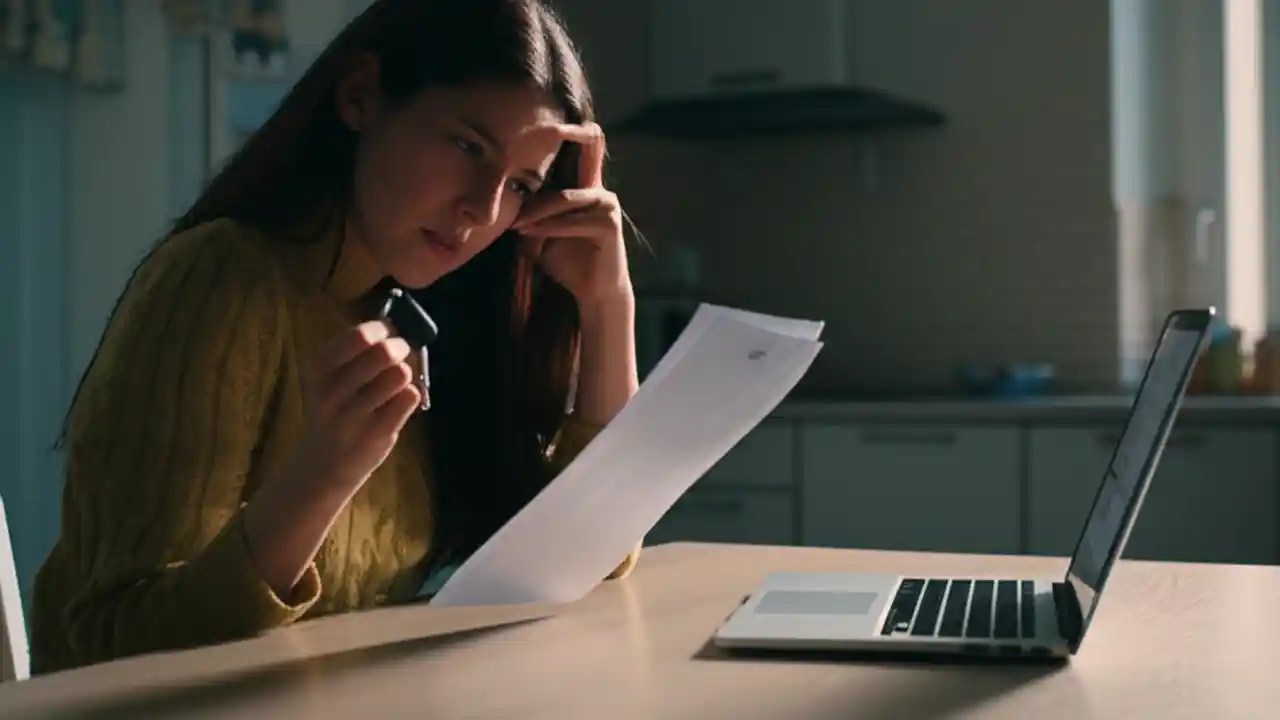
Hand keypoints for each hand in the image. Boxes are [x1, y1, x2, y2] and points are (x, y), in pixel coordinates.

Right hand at [292, 320, 420, 494]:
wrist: (323, 464)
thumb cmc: (335, 410)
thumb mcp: (330, 378)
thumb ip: (359, 352)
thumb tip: (399, 325)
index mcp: (319, 369)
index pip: (359, 336)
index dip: (383, 329)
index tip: (389, 332)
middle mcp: (332, 390)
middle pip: (384, 352)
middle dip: (401, 347)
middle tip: (400, 354)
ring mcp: (354, 414)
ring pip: (400, 374)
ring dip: (404, 374)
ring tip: (394, 384)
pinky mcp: (377, 433)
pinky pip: (409, 397)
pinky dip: (409, 396)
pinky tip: (397, 404)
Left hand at [511, 123, 632, 307]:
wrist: (593, 292)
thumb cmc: (567, 262)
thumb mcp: (541, 235)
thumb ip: (530, 216)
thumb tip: (503, 201)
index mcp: (584, 188)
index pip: (581, 153)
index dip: (570, 133)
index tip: (540, 123)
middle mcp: (598, 191)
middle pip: (561, 181)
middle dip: (533, 189)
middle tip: (505, 194)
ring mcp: (607, 205)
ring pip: (564, 199)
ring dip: (537, 212)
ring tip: (516, 223)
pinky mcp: (610, 224)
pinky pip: (573, 220)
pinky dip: (549, 226)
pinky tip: (528, 231)